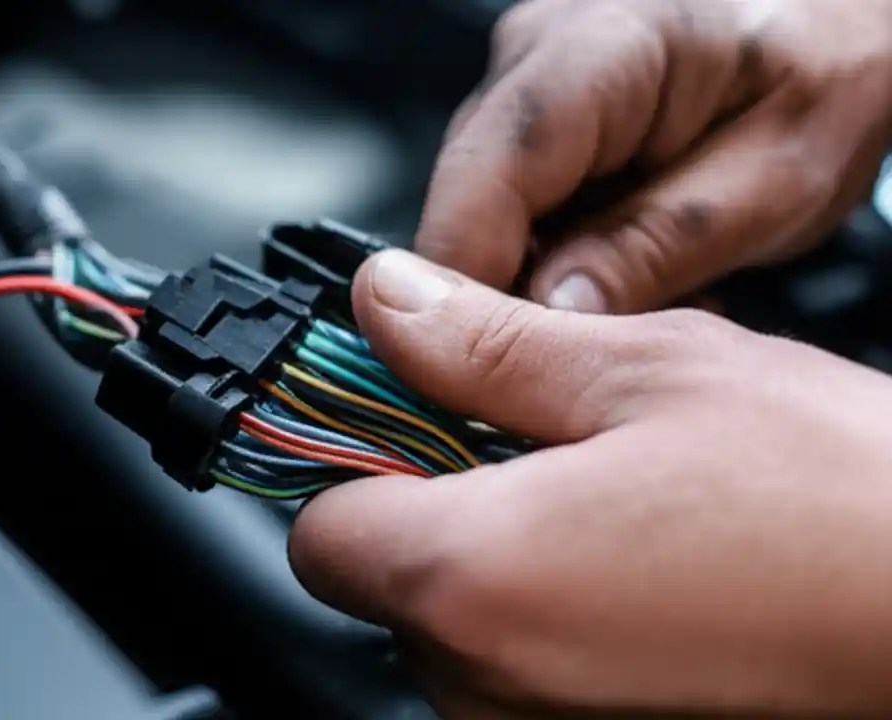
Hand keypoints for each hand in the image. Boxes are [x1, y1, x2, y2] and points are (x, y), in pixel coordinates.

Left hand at [289, 250, 891, 715]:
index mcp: (476, 580)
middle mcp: (490, 685)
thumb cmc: (842, 505)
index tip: (410, 411)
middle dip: (441, 504)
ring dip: (505, 560)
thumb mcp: (644, 374)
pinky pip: (523, 671)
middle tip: (539, 443)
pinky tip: (638, 569)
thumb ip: (482, 346)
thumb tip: (390, 304)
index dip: (358, 457)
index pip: (319, 529)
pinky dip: (554, 615)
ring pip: (458, 627)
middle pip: (387, 579)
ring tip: (614, 507)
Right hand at [420, 0, 891, 313]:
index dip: (475, 294)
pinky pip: (509, 204)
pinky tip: (617, 265)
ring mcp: (523, 77)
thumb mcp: (773, 180)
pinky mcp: (529, 110)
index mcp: (597, 49)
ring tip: (635, 300)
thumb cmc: (826, 69)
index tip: (510, 373)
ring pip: (482, 215)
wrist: (839, 16)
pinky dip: (554, 252)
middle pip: (465, 207)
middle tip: (608, 346)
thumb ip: (657, 246)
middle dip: (517, 295)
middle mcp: (535, 51)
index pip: (481, 189)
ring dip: (540, 278)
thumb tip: (553, 315)